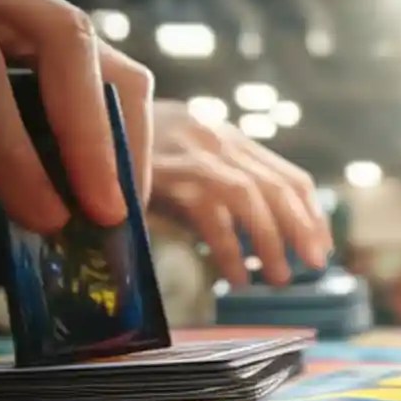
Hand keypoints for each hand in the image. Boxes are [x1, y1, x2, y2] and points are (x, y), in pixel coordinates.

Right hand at [149, 101, 332, 286]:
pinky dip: (229, 250)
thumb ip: (217, 189)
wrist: (77, 121)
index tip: (323, 246)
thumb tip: (256, 240)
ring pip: (250, 198)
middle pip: (279, 186)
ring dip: (272, 242)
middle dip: (303, 229)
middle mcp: (218, 140)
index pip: (290, 176)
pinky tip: (237, 277)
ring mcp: (194, 154)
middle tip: (315, 266)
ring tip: (280, 279)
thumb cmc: (131, 154)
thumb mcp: (182, 165)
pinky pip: (210, 216)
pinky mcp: (168, 173)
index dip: (312, 214)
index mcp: (229, 139)